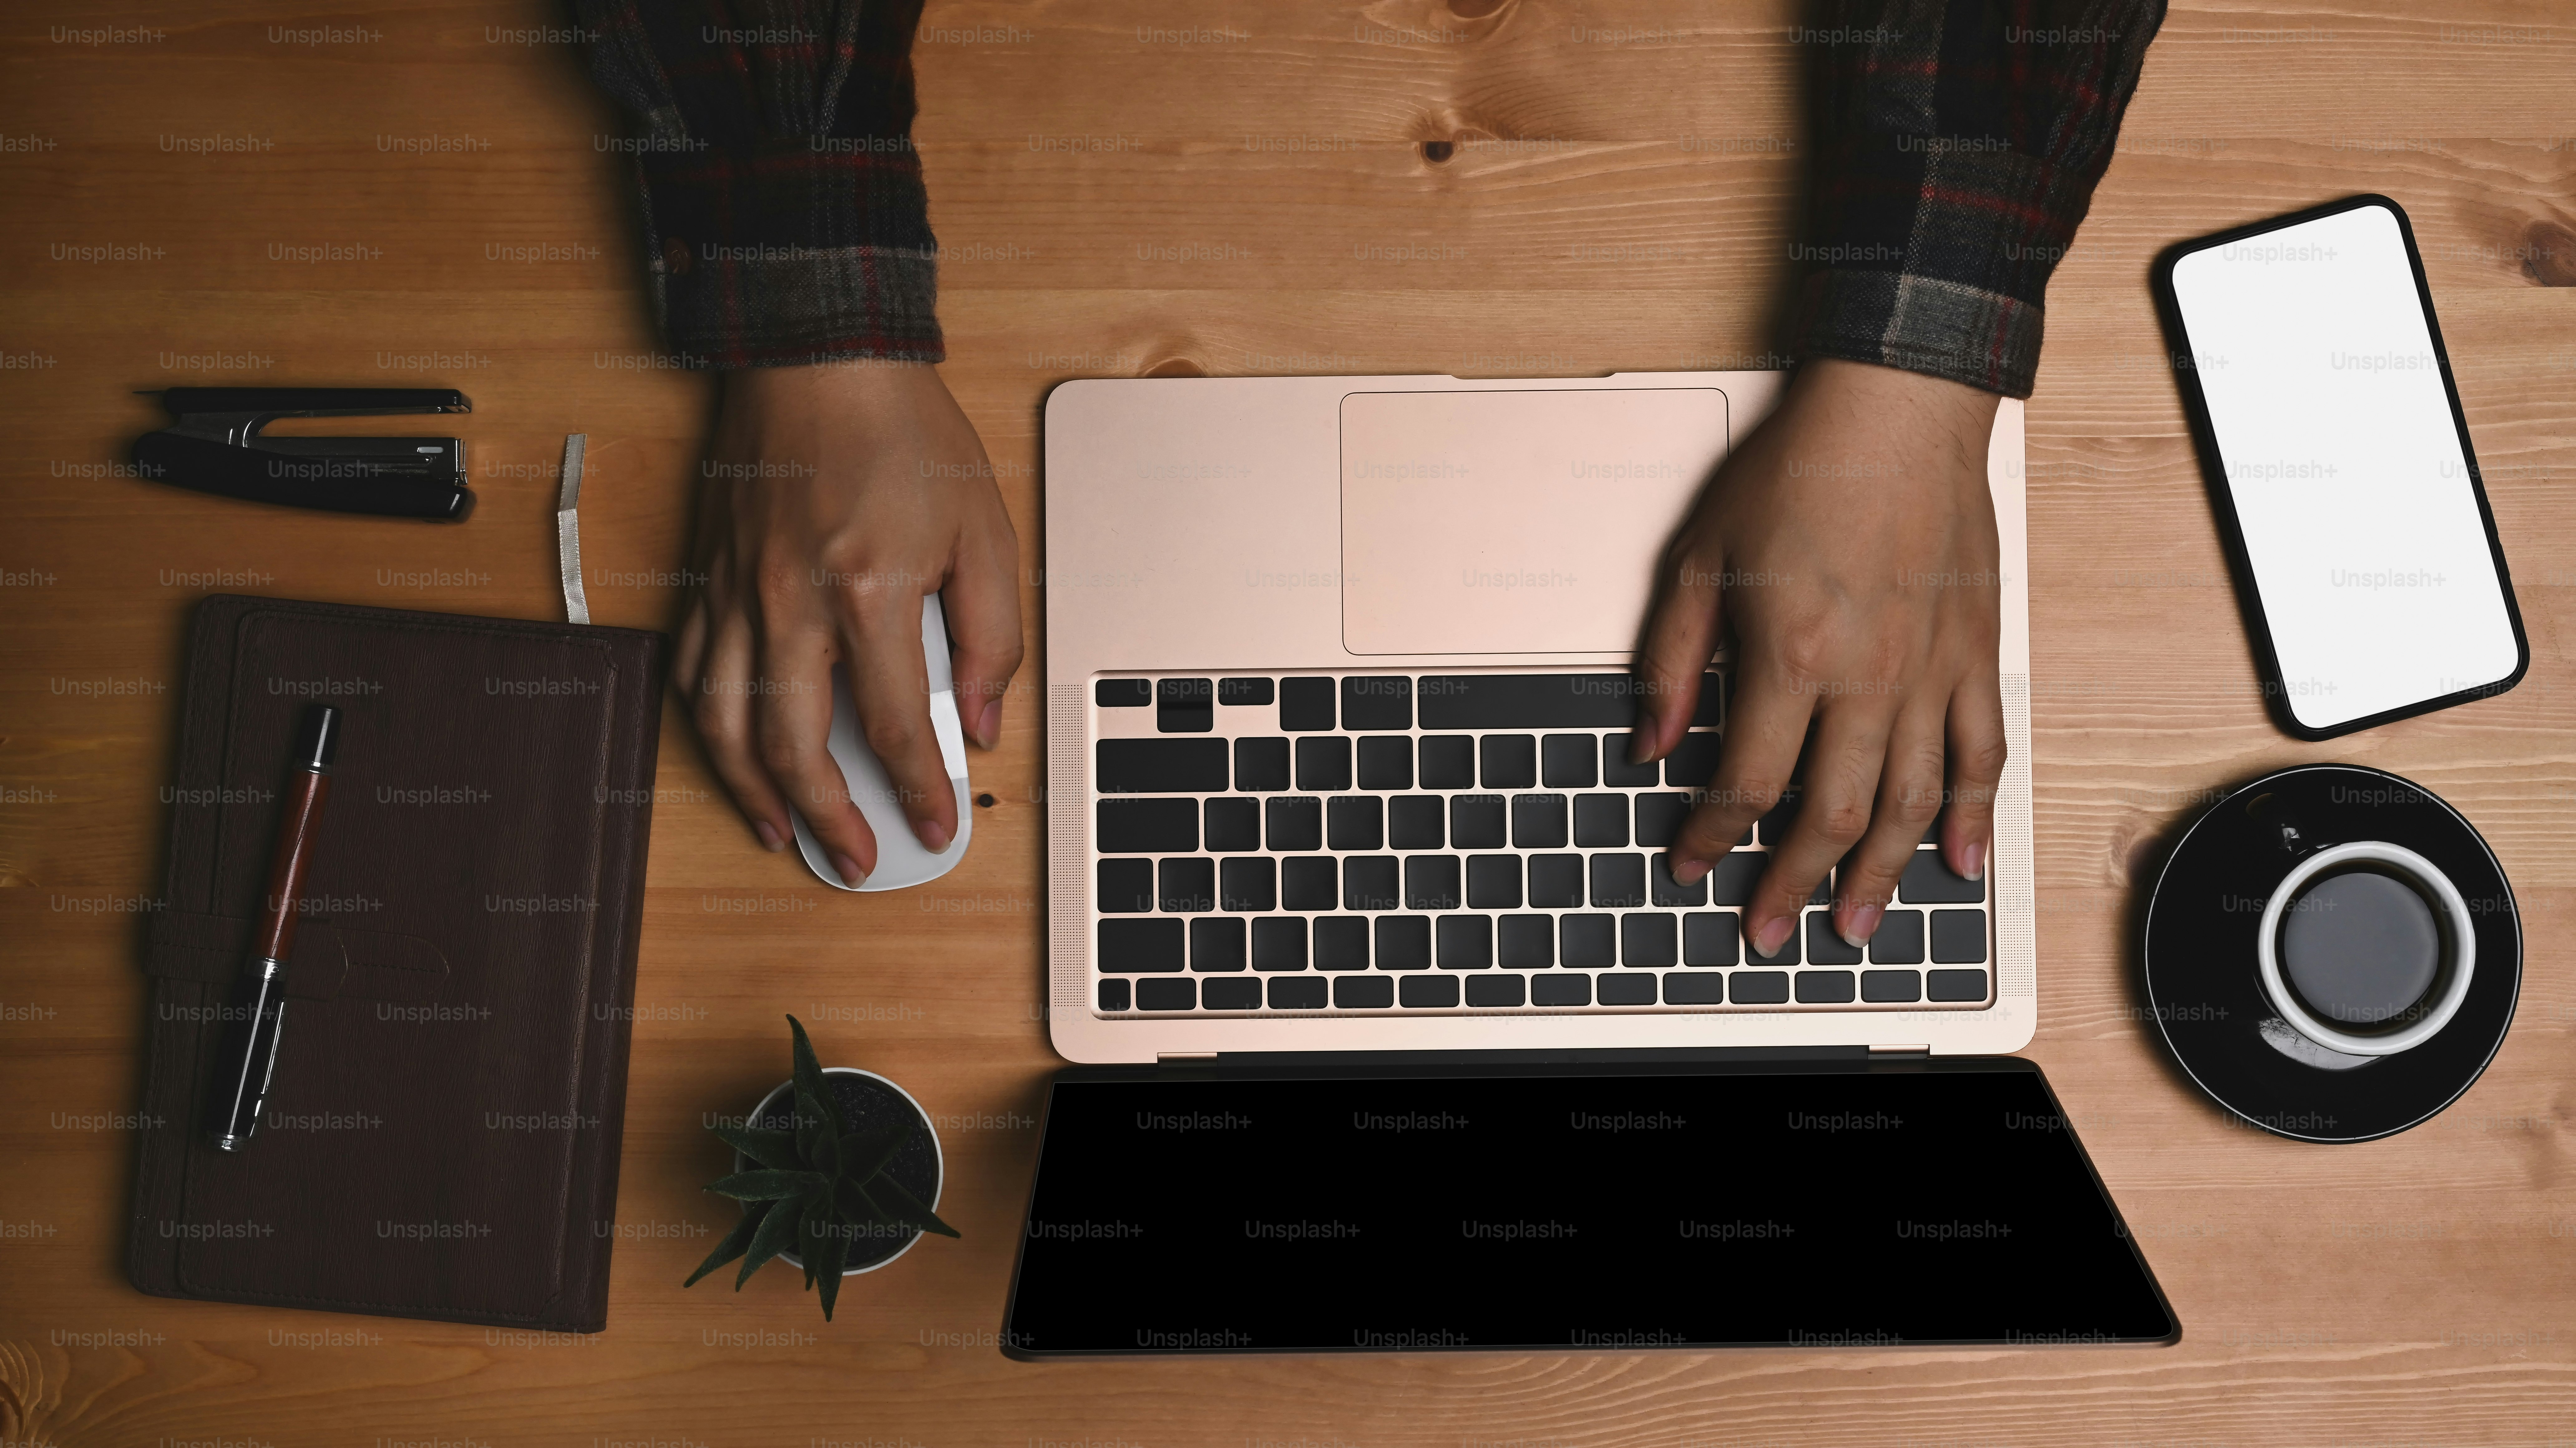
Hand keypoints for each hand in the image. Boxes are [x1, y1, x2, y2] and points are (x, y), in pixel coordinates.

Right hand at [672, 362, 1022, 885]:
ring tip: (783, 834)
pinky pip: (691, 672)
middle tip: (856, 858)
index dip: (918, 789)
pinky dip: (707, 729)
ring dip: (753, 791)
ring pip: (727, 722)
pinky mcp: (708, 577)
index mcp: (868, 589)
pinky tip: (733, 760)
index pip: (897, 724)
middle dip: (828, 817)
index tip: (932, 827)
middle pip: (797, 743)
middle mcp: (792, 600)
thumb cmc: (906, 435)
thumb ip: (991, 634)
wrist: (822, 357)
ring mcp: (739, 592)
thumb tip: (984, 720)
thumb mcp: (984, 532)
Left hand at [1632, 358, 2004, 958]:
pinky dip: (1972, 814)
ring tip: (1856, 926)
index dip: (1712, 836)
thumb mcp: (1699, 556)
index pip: (1744, 780)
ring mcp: (1929, 671)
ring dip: (1881, 874)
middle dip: (1794, 883)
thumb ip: (1672, 658)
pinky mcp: (1974, 655)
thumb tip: (1648, 743)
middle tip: (1769, 932)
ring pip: (1910, 802)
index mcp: (1790, 655)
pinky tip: (1958, 862)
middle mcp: (1867, 677)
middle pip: (1829, 813)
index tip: (1691, 865)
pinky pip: (1981, 753)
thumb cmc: (1798, 471)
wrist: (1895, 411)